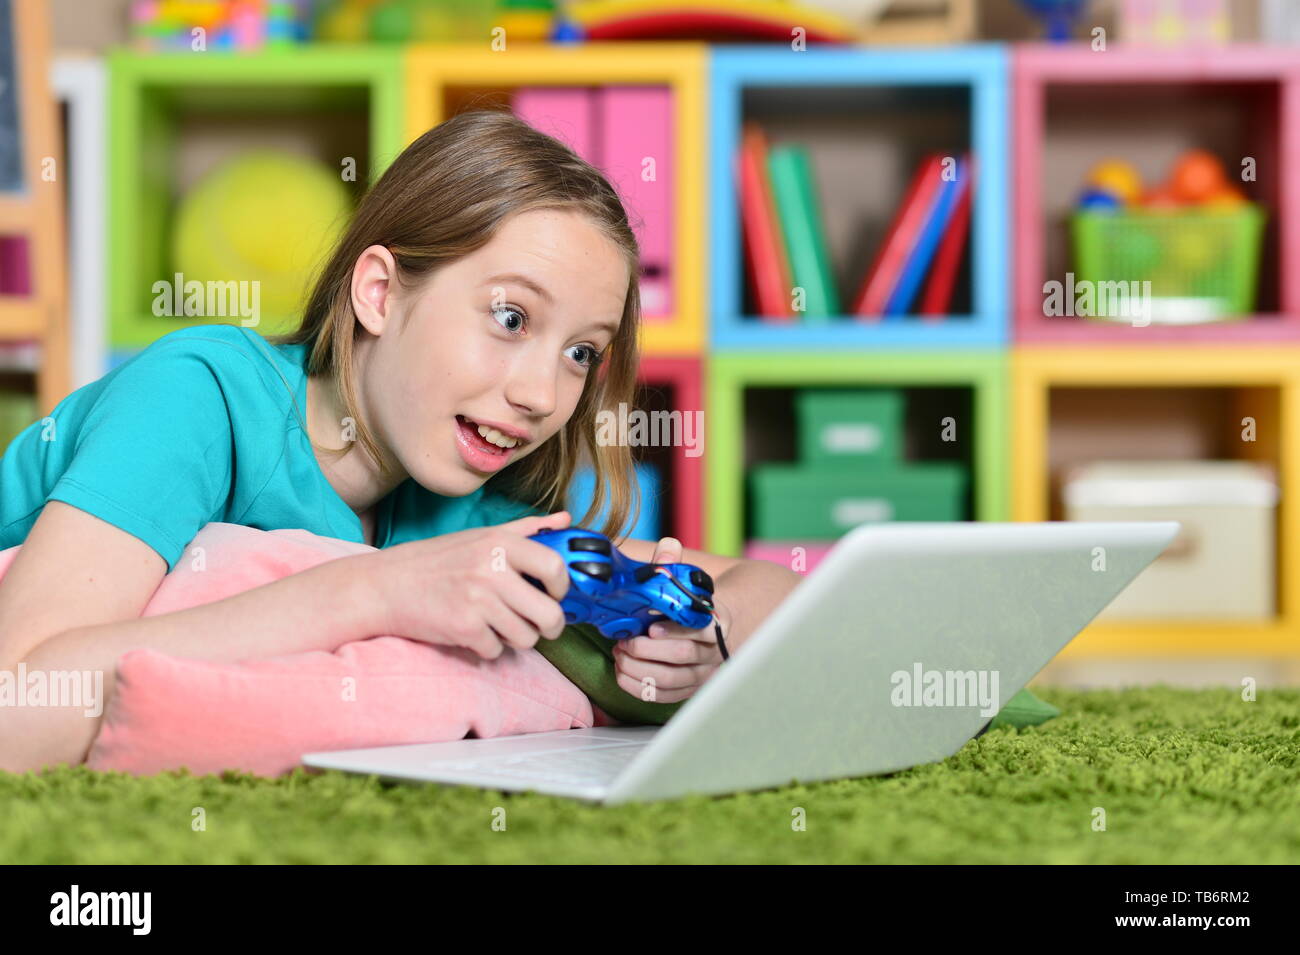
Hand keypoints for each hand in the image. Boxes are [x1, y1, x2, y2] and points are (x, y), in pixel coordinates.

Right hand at [366, 510, 573, 659]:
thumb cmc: (437, 561)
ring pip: (526, 638)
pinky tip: (472, 630)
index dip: (562, 588)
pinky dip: (486, 646)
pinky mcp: (464, 627)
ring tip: (496, 623)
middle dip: (549, 626)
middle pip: (549, 614)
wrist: (386, 585)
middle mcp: (492, 568)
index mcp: (500, 542)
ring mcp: (478, 599)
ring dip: (515, 637)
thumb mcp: (481, 536)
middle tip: (539, 625)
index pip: (555, 567)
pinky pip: (496, 650)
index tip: (554, 594)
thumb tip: (566, 520)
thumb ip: (526, 529)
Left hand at [611, 536, 730, 703]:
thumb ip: (673, 566)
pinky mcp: (690, 689)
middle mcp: (714, 652)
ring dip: (639, 669)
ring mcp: (703, 674)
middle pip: (682, 657)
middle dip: (647, 651)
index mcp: (717, 622)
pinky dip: (640, 688)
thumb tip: (668, 547)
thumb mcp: (687, 582)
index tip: (651, 627)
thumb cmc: (693, 604)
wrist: (712, 626)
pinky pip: (665, 696)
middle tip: (624, 642)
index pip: (700, 630)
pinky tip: (623, 674)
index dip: (675, 631)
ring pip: (671, 679)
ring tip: (619, 655)